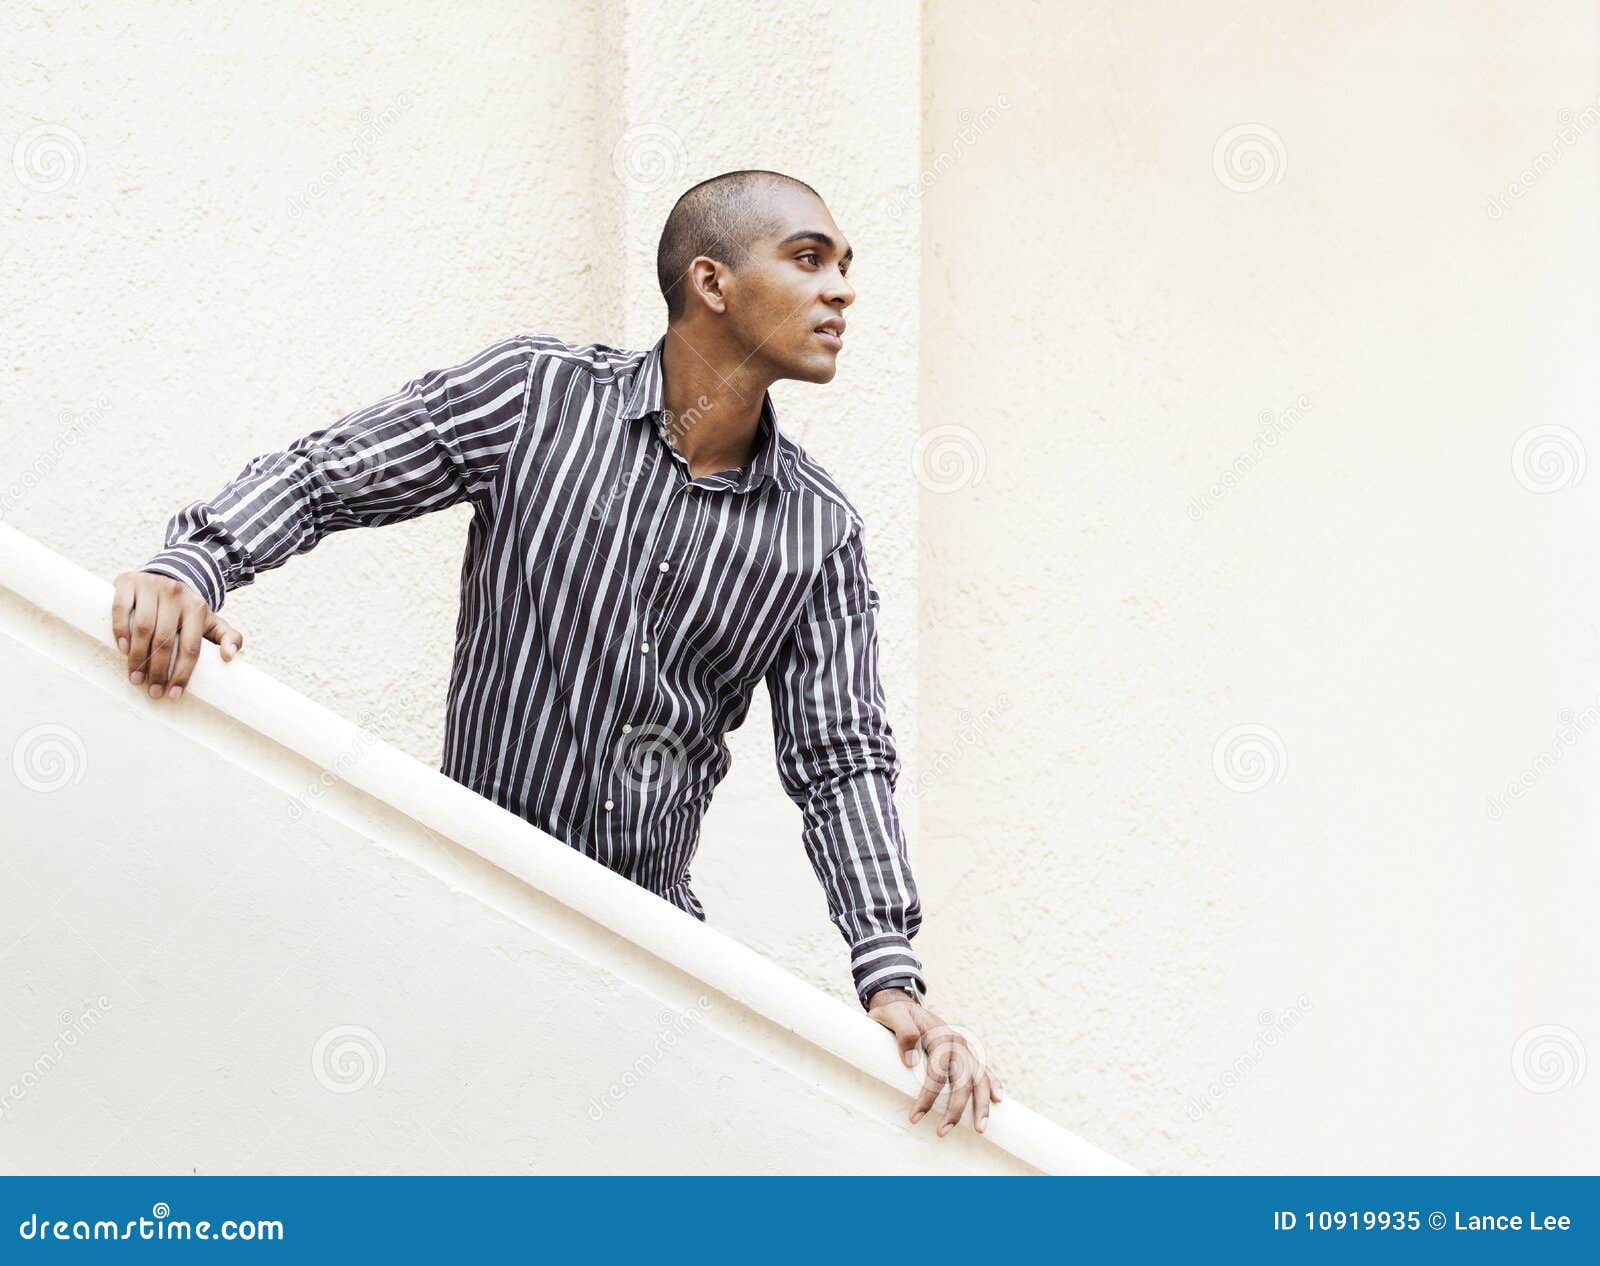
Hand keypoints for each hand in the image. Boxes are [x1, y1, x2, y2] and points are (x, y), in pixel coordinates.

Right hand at [111, 570, 244, 700]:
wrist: (165, 576)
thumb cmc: (186, 609)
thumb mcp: (211, 621)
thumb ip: (228, 637)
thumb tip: (230, 657)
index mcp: (197, 607)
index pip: (191, 647)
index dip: (183, 673)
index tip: (173, 694)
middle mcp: (176, 595)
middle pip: (165, 640)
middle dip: (158, 670)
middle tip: (152, 692)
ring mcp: (151, 586)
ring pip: (143, 627)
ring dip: (138, 657)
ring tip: (135, 678)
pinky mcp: (129, 582)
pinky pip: (122, 608)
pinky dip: (121, 630)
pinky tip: (123, 649)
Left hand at [866, 987, 1003, 1136]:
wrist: (902, 1002)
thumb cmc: (895, 1013)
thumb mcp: (891, 1015)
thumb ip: (903, 1032)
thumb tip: (912, 1062)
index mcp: (939, 1034)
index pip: (938, 1071)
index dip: (928, 1096)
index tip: (915, 1117)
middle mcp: (956, 1042)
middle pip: (963, 1079)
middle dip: (956, 1109)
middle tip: (942, 1132)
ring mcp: (963, 1048)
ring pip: (979, 1078)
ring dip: (981, 1105)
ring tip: (980, 1129)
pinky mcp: (964, 1053)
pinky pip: (983, 1069)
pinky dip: (992, 1083)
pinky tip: (997, 1100)